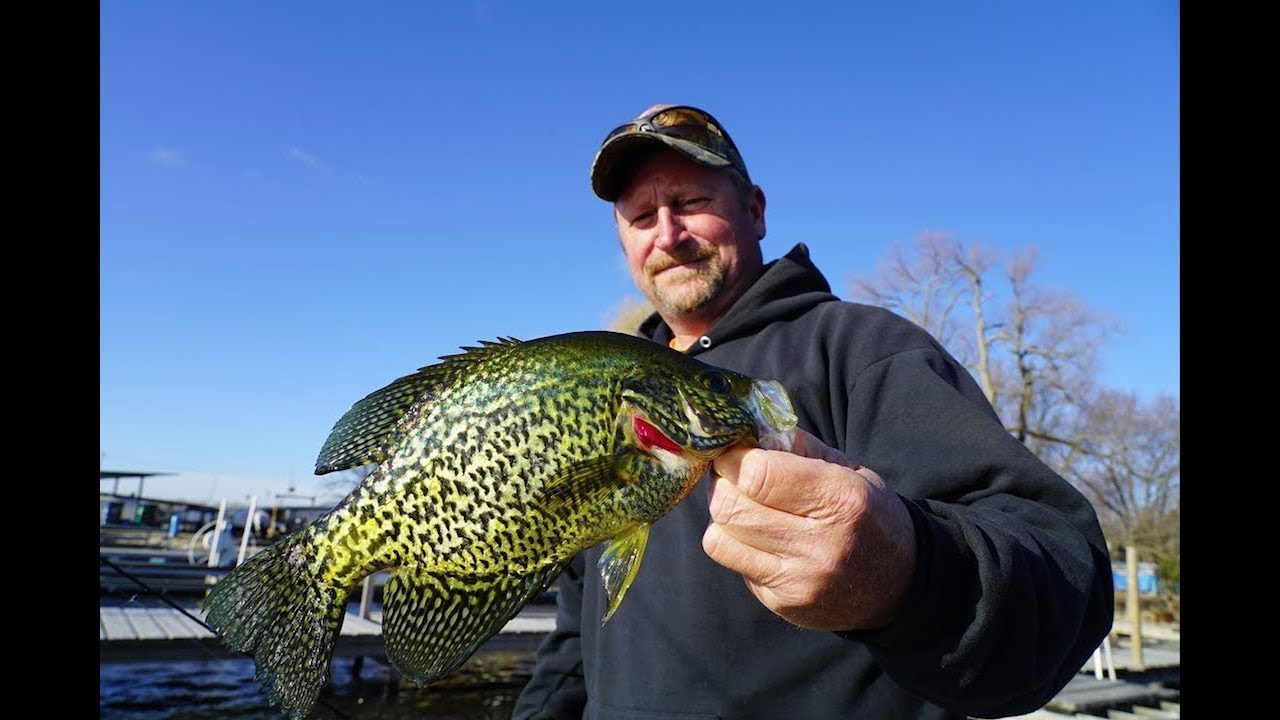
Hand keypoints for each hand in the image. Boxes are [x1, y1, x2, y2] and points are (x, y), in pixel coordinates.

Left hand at [703, 428, 917, 630]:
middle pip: (729, 507)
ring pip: (719, 541)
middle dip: (721, 485)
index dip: (733, 459)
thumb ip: (797, 447)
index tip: (733, 452)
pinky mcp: (784, 605)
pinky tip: (767, 543)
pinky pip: (737, 567)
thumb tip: (746, 433)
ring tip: (746, 509)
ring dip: (724, 520)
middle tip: (731, 477)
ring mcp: (799, 581)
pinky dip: (741, 549)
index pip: (756, 475)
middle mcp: (819, 544)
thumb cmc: (869, 515)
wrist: (902, 585)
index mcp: (840, 499)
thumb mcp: (848, 470)